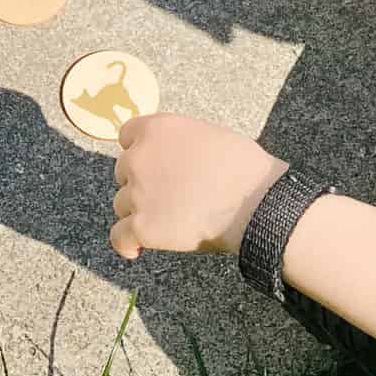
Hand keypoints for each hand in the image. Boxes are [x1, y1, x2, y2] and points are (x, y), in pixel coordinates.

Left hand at [110, 115, 285, 261]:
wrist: (256, 203)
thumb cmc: (242, 168)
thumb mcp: (206, 135)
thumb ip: (177, 143)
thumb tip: (170, 156)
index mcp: (156, 129)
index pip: (126, 136)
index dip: (140, 152)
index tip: (153, 165)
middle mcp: (139, 158)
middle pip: (122, 172)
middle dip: (141, 183)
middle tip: (168, 195)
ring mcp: (138, 193)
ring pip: (121, 204)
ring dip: (139, 212)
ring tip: (169, 220)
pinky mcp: (143, 227)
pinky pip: (119, 237)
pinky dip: (127, 243)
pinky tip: (138, 247)